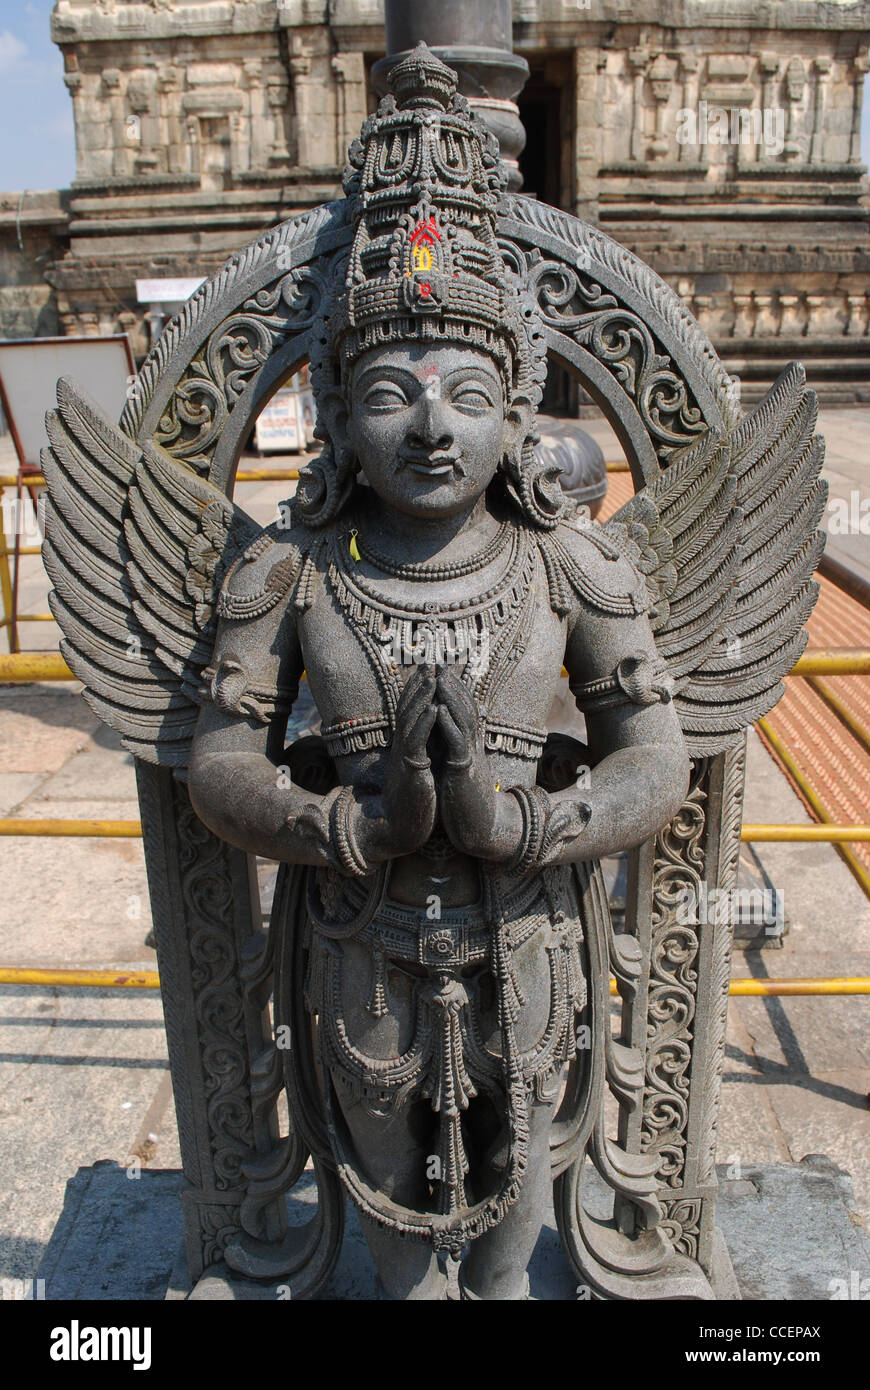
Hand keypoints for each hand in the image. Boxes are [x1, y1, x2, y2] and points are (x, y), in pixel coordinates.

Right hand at [356, 663, 437, 860]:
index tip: (429, 668)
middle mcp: (403, 747)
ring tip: (432, 677)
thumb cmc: (413, 800)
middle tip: (430, 662)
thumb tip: (430, 733)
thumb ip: (423, 749)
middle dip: (419, 685)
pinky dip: (425, 723)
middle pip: (408, 708)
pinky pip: (416, 742)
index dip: (418, 689)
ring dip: (422, 697)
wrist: (400, 827)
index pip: (411, 711)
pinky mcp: (410, 770)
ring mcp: (405, 757)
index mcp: (407, 746)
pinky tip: (434, 708)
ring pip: (411, 721)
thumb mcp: (419, 768)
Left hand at [435, 670, 514, 859]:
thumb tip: (450, 735)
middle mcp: (473, 746)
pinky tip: (438, 709)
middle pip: (466, 708)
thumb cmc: (466, 799)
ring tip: (441, 677)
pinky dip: (448, 724)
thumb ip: (456, 750)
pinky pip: (457, 743)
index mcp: (469, 746)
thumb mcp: (460, 768)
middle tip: (442, 664)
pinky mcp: (464, 770)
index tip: (442, 671)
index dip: (454, 690)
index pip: (464, 711)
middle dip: (453, 685)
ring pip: (463, 720)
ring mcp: (470, 757)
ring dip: (451, 697)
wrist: (481, 826)